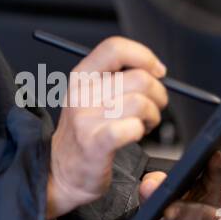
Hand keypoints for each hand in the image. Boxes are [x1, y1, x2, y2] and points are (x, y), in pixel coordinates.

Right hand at [45, 36, 167, 219]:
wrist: (62, 172)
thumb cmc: (85, 132)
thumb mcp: (90, 95)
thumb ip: (116, 77)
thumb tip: (154, 69)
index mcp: (81, 75)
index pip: (115, 47)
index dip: (144, 56)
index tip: (157, 71)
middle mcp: (81, 93)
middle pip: (139, 78)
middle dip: (158, 94)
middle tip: (153, 107)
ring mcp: (85, 118)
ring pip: (141, 103)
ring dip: (152, 116)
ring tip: (143, 125)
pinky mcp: (94, 143)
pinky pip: (131, 128)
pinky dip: (140, 131)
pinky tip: (134, 135)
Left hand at [135, 150, 220, 219]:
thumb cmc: (175, 198)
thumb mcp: (169, 184)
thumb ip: (159, 180)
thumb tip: (151, 186)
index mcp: (212, 196)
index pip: (218, 179)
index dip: (217, 168)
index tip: (212, 154)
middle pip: (200, 215)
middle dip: (182, 210)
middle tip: (165, 207)